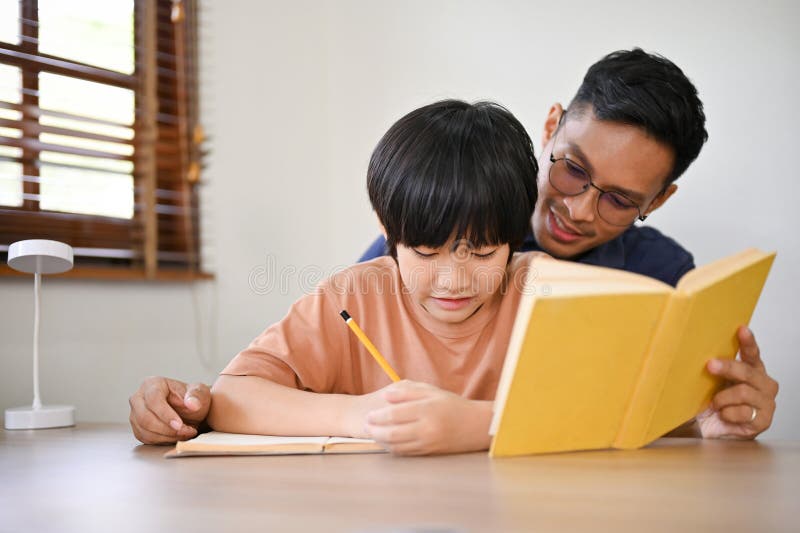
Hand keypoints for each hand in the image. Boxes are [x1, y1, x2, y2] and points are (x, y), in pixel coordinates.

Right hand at [129, 376, 210, 444]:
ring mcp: (136, 414)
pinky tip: (177, 436)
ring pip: (145, 431)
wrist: (189, 410)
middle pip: (145, 417)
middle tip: (186, 431)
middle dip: (167, 428)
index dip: (165, 414)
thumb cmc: (193, 399)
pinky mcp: (137, 428)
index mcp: (152, 384)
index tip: (179, 424)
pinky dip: (163, 440)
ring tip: (185, 433)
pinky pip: (146, 439)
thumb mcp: (200, 393)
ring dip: (167, 436)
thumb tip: (191, 404)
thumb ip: (197, 396)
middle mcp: (139, 398)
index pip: (153, 399)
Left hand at [363, 380, 492, 455]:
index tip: (368, 415)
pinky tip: (386, 442)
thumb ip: (408, 392)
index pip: (395, 414)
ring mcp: (428, 443)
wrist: (476, 426)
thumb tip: (386, 396)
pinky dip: (392, 448)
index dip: (378, 416)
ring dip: (381, 441)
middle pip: (392, 433)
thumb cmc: (453, 405)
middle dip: (375, 430)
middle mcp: (427, 428)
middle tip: (365, 425)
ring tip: (372, 434)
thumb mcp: (432, 391)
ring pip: (397, 446)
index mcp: (427, 410)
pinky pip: (406, 453)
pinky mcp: (429, 453)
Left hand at [697, 326, 777, 438]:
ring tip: (715, 404)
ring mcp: (766, 403)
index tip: (741, 329)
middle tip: (710, 365)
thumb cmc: (711, 403)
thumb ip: (712, 367)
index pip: (752, 354)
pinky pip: (743, 412)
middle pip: (748, 372)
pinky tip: (724, 415)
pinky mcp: (763, 420)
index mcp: (752, 370)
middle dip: (728, 367)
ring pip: (744, 392)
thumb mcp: (710, 382)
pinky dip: (727, 413)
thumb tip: (694, 349)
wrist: (710, 430)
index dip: (748, 342)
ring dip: (723, 398)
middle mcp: (763, 384)